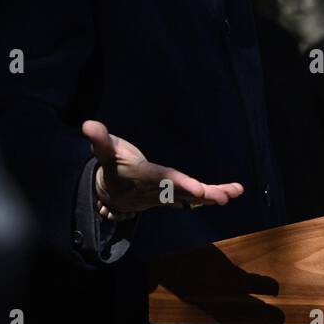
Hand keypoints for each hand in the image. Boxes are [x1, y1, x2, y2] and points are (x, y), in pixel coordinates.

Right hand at [82, 119, 243, 218]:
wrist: (112, 192)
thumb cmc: (113, 165)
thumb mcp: (106, 150)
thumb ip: (100, 139)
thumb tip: (88, 125)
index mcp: (146, 176)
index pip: (165, 180)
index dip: (181, 185)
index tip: (198, 190)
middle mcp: (160, 189)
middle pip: (184, 193)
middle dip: (203, 195)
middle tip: (224, 196)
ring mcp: (169, 195)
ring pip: (193, 198)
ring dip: (214, 195)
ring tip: (235, 192)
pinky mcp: (175, 196)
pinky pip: (196, 198)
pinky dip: (214, 195)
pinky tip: (233, 192)